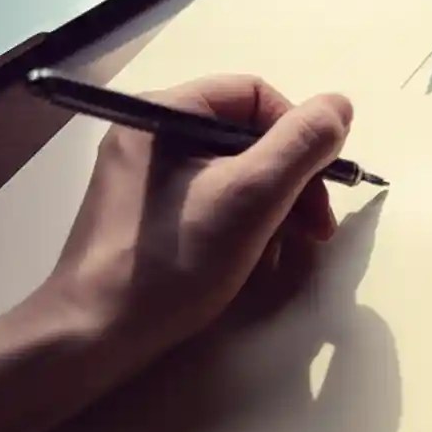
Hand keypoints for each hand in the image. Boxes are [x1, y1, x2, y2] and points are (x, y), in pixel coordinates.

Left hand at [36, 74, 353, 357]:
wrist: (93, 335)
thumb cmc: (172, 258)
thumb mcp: (251, 196)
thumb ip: (302, 144)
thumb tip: (338, 105)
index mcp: (165, 113)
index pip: (254, 96)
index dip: (299, 133)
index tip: (322, 183)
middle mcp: (151, 135)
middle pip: (246, 137)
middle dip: (291, 180)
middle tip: (317, 228)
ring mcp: (145, 178)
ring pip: (233, 174)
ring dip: (273, 210)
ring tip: (285, 253)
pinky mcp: (146, 217)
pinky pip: (210, 203)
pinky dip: (241, 228)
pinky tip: (252, 263)